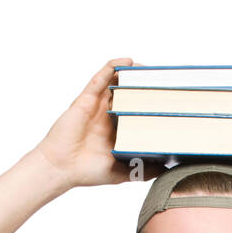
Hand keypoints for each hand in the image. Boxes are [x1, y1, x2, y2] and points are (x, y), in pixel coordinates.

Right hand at [33, 57, 162, 188]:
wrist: (61, 169)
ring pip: (116, 82)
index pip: (137, 110)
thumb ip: (144, 169)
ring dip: (132, 72)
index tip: (170, 97)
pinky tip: (127, 60)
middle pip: (129, 93)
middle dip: (144, 84)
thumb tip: (168, 168)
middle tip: (163, 79)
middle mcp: (107, 115)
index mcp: (117, 129)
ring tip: (148, 67)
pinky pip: (100, 78)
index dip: (151, 102)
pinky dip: (112, 66)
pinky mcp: (86, 99)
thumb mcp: (123, 172)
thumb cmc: (86, 172)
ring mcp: (97, 105)